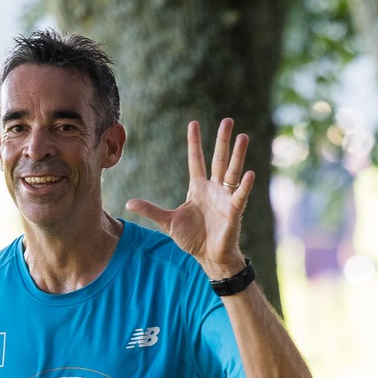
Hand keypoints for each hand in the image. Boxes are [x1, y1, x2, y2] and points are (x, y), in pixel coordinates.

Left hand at [127, 118, 253, 277]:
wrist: (208, 257)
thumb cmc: (192, 239)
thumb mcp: (168, 222)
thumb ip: (151, 210)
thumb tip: (128, 202)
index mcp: (198, 188)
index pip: (196, 160)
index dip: (194, 142)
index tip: (193, 123)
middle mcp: (213, 189)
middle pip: (219, 159)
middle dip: (222, 140)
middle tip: (228, 120)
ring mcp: (225, 198)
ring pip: (232, 171)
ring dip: (238, 155)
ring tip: (243, 137)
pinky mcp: (233, 212)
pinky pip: (240, 196)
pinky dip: (245, 186)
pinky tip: (249, 174)